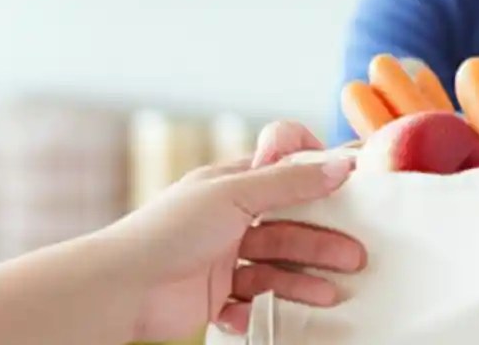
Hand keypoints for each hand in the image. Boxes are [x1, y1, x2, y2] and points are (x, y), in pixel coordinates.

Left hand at [102, 120, 366, 340]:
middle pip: (287, 226)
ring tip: (332, 293)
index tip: (348, 183)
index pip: (281, 169)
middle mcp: (229, 218)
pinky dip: (268, 309)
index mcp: (231, 183)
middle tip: (355, 255)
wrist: (123, 288)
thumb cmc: (169, 229)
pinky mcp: (214, 295)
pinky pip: (252, 303)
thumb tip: (341, 164)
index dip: (312, 173)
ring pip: (275, 267)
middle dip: (321, 241)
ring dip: (303, 279)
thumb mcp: (235, 194)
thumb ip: (289, 182)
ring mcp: (222, 258)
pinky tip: (279, 314)